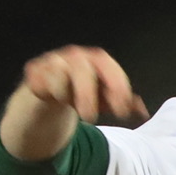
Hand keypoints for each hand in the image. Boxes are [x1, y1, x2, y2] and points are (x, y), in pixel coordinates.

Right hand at [1, 46, 146, 160]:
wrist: (47, 93)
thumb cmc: (80, 93)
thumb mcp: (103, 99)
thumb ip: (120, 102)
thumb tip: (142, 111)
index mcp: (95, 59)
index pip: (107, 66)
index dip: (116, 86)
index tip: (121, 111)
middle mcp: (74, 56)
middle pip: (83, 68)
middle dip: (88, 94)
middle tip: (91, 118)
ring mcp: (52, 61)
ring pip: (59, 74)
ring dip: (66, 94)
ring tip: (69, 105)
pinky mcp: (34, 71)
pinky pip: (39, 81)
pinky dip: (46, 91)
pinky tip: (52, 100)